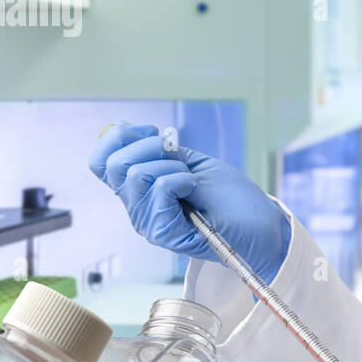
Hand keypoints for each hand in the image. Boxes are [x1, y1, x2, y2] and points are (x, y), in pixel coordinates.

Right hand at [88, 122, 290, 280]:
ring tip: (192, 181)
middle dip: (150, 147)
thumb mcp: (191, 163)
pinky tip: (195, 190)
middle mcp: (138, 207)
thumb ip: (157, 151)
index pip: (100, 162)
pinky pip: (159, 190)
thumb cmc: (232, 197)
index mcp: (140, 190)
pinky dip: (181, 179)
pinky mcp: (164, 234)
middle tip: (180, 159)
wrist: (261, 227)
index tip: (152, 133)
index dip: (119, 138)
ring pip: (135, 175)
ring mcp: (148, 222)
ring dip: (172, 166)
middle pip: (114, 165)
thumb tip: (122, 127)